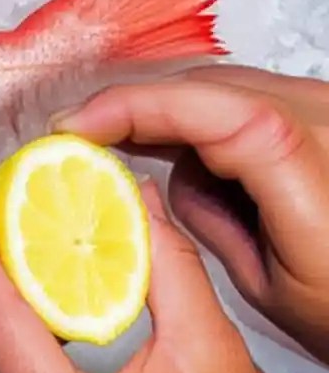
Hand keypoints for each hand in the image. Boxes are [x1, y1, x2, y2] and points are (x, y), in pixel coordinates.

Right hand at [52, 65, 328, 364]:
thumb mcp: (269, 286)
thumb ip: (205, 220)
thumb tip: (146, 178)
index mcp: (314, 178)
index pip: (217, 112)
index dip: (136, 107)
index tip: (73, 127)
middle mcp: (327, 122)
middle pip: (206, 87)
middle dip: (131, 108)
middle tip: (69, 139)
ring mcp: (327, 108)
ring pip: (219, 86)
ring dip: (162, 113)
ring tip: (106, 148)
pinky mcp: (320, 109)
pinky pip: (243, 94)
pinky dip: (196, 116)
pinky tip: (164, 147)